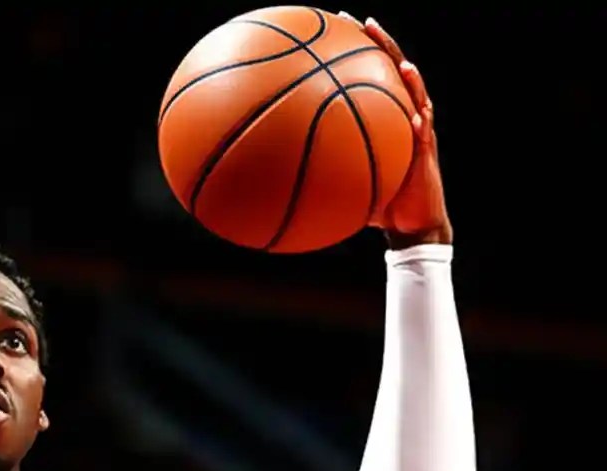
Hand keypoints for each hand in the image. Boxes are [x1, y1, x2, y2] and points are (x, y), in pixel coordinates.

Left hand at [338, 11, 450, 247]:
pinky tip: (417, 112)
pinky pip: (425, 132)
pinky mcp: (426, 152)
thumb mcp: (340, 178)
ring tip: (397, 58)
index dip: (353, 49)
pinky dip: (421, 120)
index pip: (367, 73)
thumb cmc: (375, 201)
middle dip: (378, 44)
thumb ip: (315, 165)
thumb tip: (271, 168)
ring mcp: (419, 130)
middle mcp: (402, 115)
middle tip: (359, 20)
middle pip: (392, 69)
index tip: (332, 26)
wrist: (410, 223)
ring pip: (416, 93)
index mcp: (383, 115)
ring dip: (407, 74)